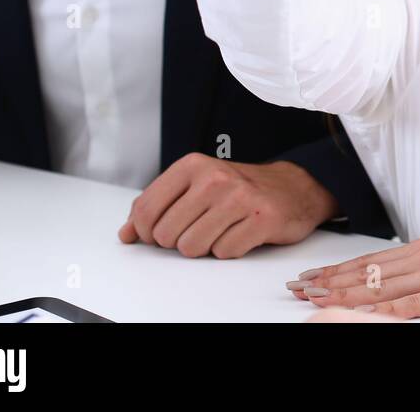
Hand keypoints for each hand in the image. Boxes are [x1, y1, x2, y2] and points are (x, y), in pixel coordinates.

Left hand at [117, 154, 336, 257]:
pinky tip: (241, 232)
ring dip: (204, 247)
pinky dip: (230, 249)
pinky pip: (224, 253)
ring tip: (220, 230)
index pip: (145, 210)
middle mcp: (214, 178)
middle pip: (166, 235)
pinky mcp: (261, 219)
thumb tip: (126, 235)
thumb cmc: (238, 189)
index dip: (145, 231)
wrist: (292, 187)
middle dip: (178, 241)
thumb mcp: (194, 186)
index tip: (156, 233)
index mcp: (192, 165)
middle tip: (198, 229)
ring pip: (192, 248)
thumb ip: (158, 207)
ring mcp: (239, 198)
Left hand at [285, 236, 419, 317]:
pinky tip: (366, 316)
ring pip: (380, 287)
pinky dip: (386, 311)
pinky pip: (411, 304)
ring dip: (345, 295)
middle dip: (329, 281)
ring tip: (317, 300)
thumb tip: (402, 269)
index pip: (369, 261)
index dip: (337, 270)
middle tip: (299, 287)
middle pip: (366, 273)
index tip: (311, 276)